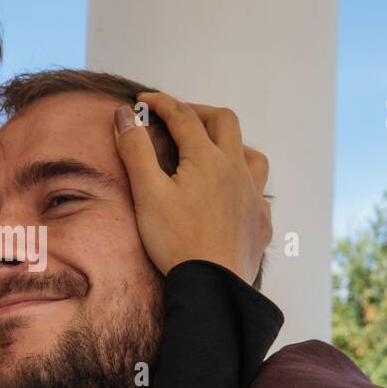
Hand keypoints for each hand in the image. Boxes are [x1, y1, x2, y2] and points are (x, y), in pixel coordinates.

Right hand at [113, 92, 271, 281]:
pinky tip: (233, 196)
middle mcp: (237, 169)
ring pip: (252, 154)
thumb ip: (135, 150)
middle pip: (224, 122)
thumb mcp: (147, 193)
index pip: (183, 116)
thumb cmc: (176, 240)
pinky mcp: (261, 222)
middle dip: (199, 112)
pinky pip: (260, 192)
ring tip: (212, 151)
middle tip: (177, 117)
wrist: (212, 286)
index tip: (142, 101)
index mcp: (207, 158)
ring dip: (231, 144)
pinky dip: (244, 184)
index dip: (161, 104)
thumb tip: (125, 114)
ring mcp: (254, 196)